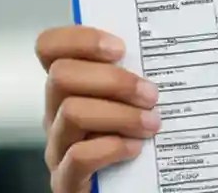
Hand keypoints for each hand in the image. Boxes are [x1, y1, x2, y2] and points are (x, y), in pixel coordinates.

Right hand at [35, 25, 160, 192]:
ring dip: (120, 114)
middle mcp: (56, 113)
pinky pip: (79, 156)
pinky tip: (136, 148)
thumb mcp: (134, 99)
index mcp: (72, 87)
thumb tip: (167, 45)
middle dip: (113, 80)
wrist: (133, 186)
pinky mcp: (67, 180)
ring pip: (71, 112)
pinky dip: (113, 147)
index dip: (79, 39)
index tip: (120, 48)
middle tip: (150, 94)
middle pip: (61, 76)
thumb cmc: (138, 137)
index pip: (49, 47)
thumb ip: (138, 73)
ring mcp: (58, 147)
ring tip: (151, 123)